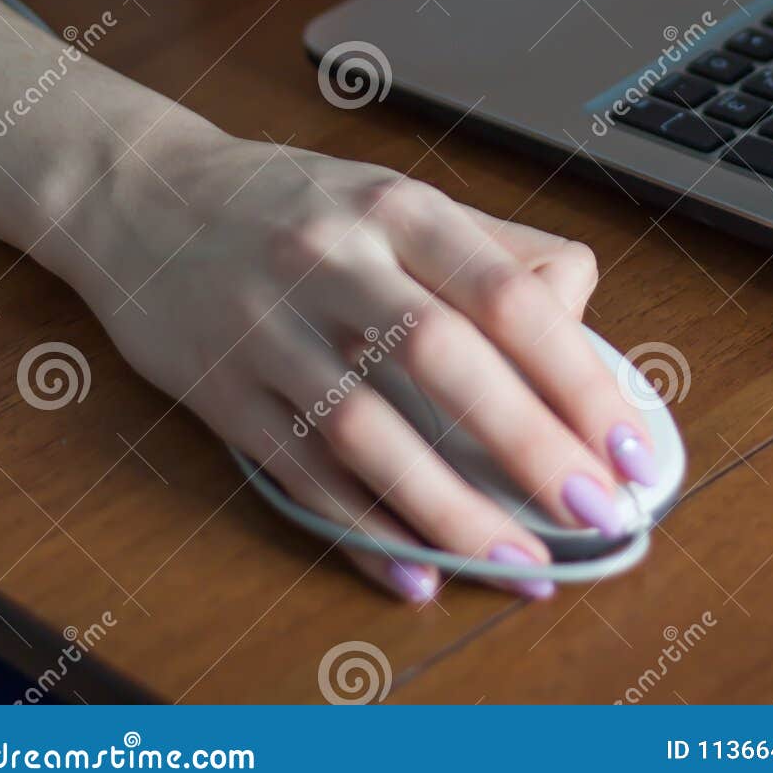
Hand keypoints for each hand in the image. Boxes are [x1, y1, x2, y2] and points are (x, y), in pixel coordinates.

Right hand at [82, 127, 657, 603]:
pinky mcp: (220, 389)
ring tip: (522, 566)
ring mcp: (268, 325)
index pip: (506, 294)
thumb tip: (585, 325)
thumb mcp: (397, 196)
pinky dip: (363, 532)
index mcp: (397, 207)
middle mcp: (333, 257)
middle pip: (443, 360)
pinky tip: (417, 576)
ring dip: (452, 511)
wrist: (144, 196)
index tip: (628, 446)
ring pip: (368, 430)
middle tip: (594, 512)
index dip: (578, 378)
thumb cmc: (297, 205)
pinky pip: (300, 474)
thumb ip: (494, 250)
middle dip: (530, 448)